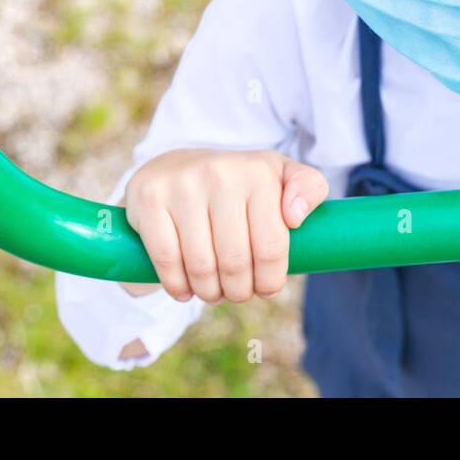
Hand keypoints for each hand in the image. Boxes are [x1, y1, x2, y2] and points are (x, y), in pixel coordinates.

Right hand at [118, 148, 328, 302]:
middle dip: (239, 291)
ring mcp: (183, 184)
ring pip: (201, 265)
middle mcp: (221, 173)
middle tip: (237, 293)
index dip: (270, 281)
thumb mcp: (280, 176)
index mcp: (259, 171)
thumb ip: (309, 188)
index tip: (266, 288)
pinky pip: (167, 260)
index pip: (271, 247)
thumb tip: (294, 217)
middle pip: (235, 262)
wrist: (177, 166)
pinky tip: (185, 289)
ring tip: (213, 291)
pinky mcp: (150, 198)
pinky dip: (177, 286)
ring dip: (209, 292)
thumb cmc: (240, 183)